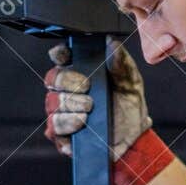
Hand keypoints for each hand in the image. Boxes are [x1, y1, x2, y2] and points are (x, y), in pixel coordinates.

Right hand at [43, 44, 174, 184]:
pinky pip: (53, 128)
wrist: (134, 140)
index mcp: (81, 73)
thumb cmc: (129, 108)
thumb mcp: (131, 82)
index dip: (60, 54)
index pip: (61, 58)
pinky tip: (81, 125)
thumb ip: (121, 63)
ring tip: (88, 111)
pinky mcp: (62, 136)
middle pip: (52, 79)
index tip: (66, 54)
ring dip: (69, 105)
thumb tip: (112, 44)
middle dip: (68, 82)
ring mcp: (62, 114)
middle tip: (88, 89)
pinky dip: (67, 125)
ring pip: (51, 104)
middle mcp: (67, 92)